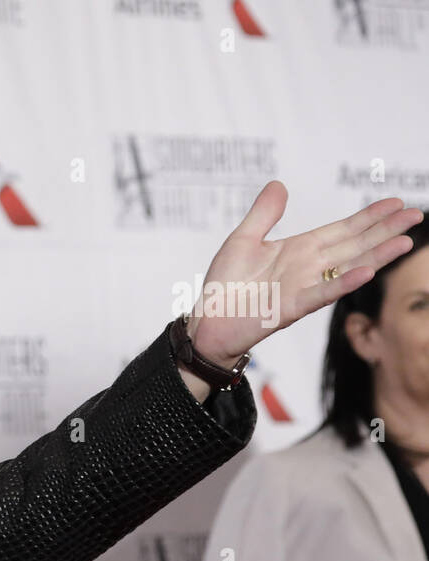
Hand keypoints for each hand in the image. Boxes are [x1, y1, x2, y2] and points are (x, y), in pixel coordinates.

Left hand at [189, 181, 423, 366]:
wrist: (207, 321)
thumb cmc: (224, 285)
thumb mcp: (242, 240)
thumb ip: (263, 214)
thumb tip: (279, 184)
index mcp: (299, 249)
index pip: (342, 229)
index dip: (368, 217)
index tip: (396, 203)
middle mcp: (308, 267)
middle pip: (354, 245)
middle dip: (385, 230)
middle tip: (417, 215)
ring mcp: (302, 287)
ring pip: (347, 268)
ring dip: (377, 256)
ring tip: (405, 241)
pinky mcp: (290, 308)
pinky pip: (321, 294)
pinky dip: (342, 284)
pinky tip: (365, 273)